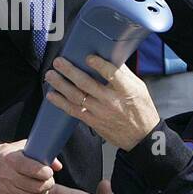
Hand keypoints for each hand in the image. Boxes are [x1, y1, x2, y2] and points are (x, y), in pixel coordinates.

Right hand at [0, 140, 61, 193]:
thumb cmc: (4, 156)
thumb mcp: (19, 148)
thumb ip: (40, 154)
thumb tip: (57, 166)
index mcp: (11, 159)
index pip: (35, 169)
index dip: (46, 173)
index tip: (48, 172)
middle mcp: (6, 175)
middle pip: (36, 187)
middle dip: (47, 185)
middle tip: (48, 182)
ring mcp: (2, 189)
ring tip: (41, 190)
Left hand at [44, 54, 159, 150]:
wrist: (141, 137)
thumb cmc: (141, 109)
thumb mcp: (138, 88)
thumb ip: (123, 74)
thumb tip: (109, 56)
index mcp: (126, 90)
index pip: (112, 75)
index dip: (99, 65)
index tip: (88, 57)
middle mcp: (112, 101)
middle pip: (87, 84)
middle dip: (70, 71)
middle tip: (58, 62)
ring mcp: (100, 113)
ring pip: (77, 97)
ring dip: (61, 85)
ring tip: (50, 75)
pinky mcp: (93, 122)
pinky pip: (74, 111)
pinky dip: (61, 102)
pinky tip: (52, 94)